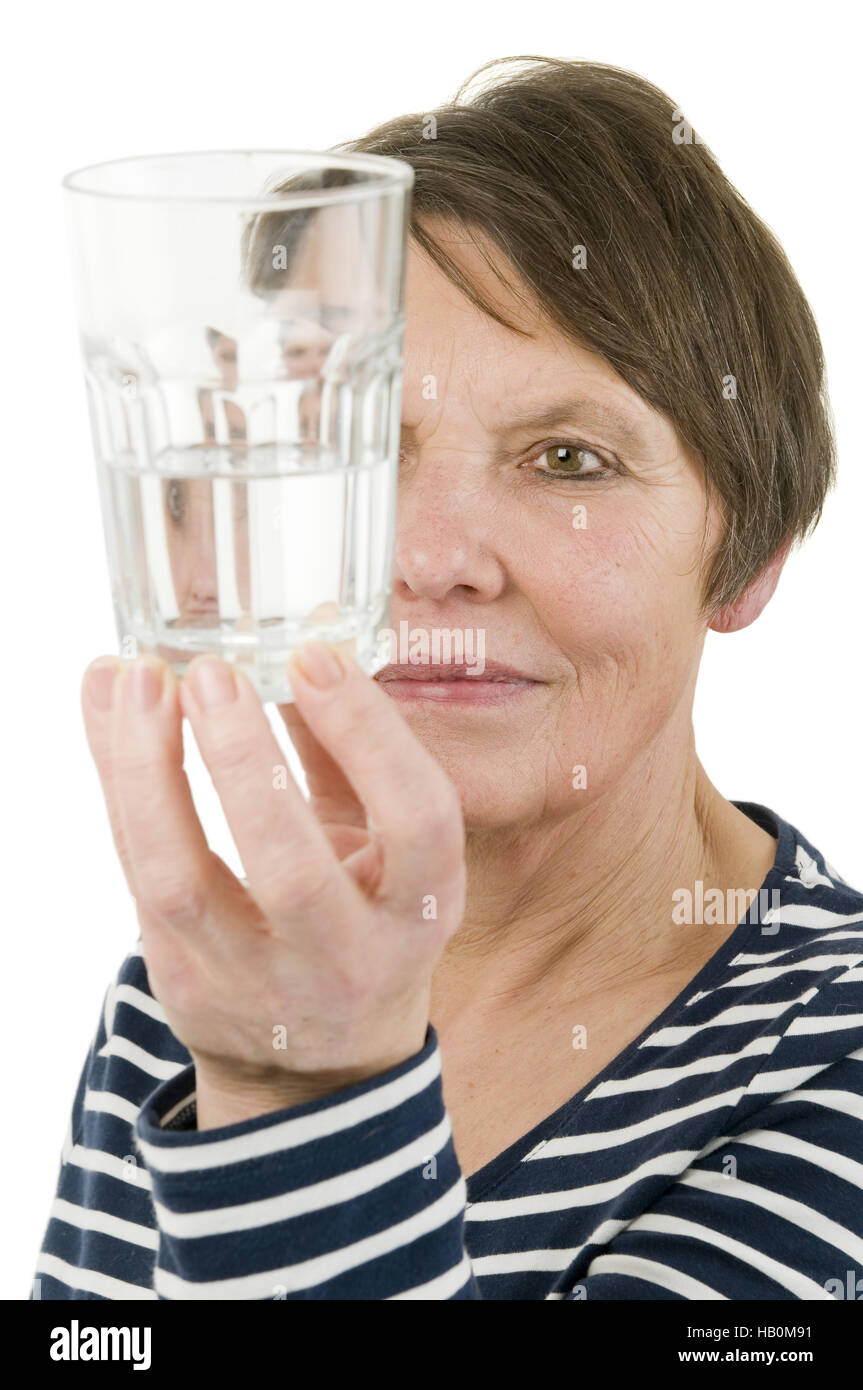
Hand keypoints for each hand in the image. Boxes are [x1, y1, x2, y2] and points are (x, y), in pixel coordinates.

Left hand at [80, 644, 465, 1128]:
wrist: (319, 1065)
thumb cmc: (358, 920)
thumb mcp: (377, 847)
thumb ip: (344, 752)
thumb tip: (305, 636)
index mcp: (422, 910)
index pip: (418, 822)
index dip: (368, 735)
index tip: (313, 655)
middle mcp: (349, 958)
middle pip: (292, 870)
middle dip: (244, 759)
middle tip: (208, 670)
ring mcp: (257, 982)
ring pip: (183, 882)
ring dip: (148, 772)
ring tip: (135, 680)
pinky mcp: (184, 983)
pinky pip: (136, 877)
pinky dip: (116, 785)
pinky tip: (107, 712)